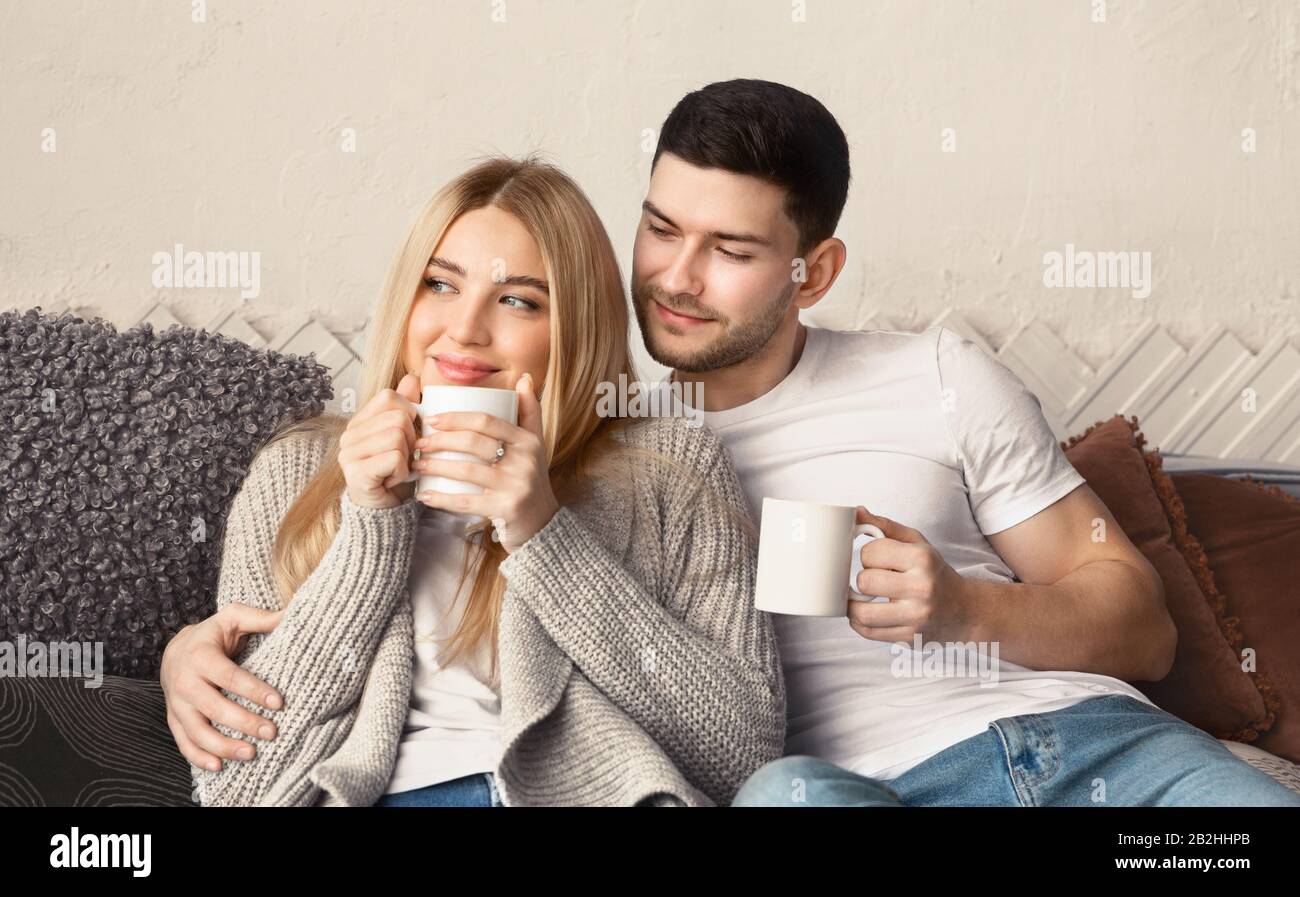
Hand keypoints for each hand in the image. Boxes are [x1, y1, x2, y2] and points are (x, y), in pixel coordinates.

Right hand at [161, 604, 285, 771]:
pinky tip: (219, 767)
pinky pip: (184, 742)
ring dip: (223, 746)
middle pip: (214, 707)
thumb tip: (293, 614)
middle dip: (244, 722)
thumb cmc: (213, 634)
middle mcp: (185, 682)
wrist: (175, 649)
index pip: (229, 677)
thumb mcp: (233, 618)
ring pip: (197, 731)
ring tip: (252, 754)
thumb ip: (261, 618)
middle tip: (272, 732)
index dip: (254, 690)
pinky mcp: (174, 719)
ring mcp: (177, 703)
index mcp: (201, 656)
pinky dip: (199, 757)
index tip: (279, 702)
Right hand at [338, 361, 429, 509]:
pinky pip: (395, 457)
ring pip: (398, 436)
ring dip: (407, 457)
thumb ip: (406, 406)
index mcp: (359, 421)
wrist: (384, 511)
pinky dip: (402, 471)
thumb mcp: (405, 436)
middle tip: (403, 458)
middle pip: (398, 417)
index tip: (407, 436)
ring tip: (397, 469)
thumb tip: (413, 377)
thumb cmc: (394, 472)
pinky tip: (393, 480)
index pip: (389, 396)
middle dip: (411, 440)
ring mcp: (349, 453)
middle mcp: (349, 434)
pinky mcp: (356, 472)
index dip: (409, 414)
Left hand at [413, 372, 558, 552]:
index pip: (487, 421)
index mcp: (527, 441)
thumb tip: (525, 377)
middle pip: (474, 443)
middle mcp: (525, 461)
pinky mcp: (506, 509)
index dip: (456, 418)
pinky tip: (424, 496)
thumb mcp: (535, 445)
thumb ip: (530, 411)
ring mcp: (516, 485)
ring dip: (436, 466)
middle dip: (441, 441)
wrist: (543, 524)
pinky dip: (442, 499)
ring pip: (468, 470)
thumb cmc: (531, 479)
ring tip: (418, 465)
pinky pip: (468, 501)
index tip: (431, 420)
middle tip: (418, 443)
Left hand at [846, 506, 972, 643]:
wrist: (965, 610)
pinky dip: (859, 623)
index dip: (868, 555)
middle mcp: (921, 588)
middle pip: (864, 581)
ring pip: (861, 613)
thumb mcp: (917, 544)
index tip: (877, 560)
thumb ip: (885, 527)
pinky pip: (868, 632)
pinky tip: (867, 613)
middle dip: (862, 579)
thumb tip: (856, 512)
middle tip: (873, 580)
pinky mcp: (909, 637)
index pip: (870, 552)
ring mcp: (916, 616)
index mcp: (921, 559)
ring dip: (854, 605)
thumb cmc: (934, 572)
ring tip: (861, 599)